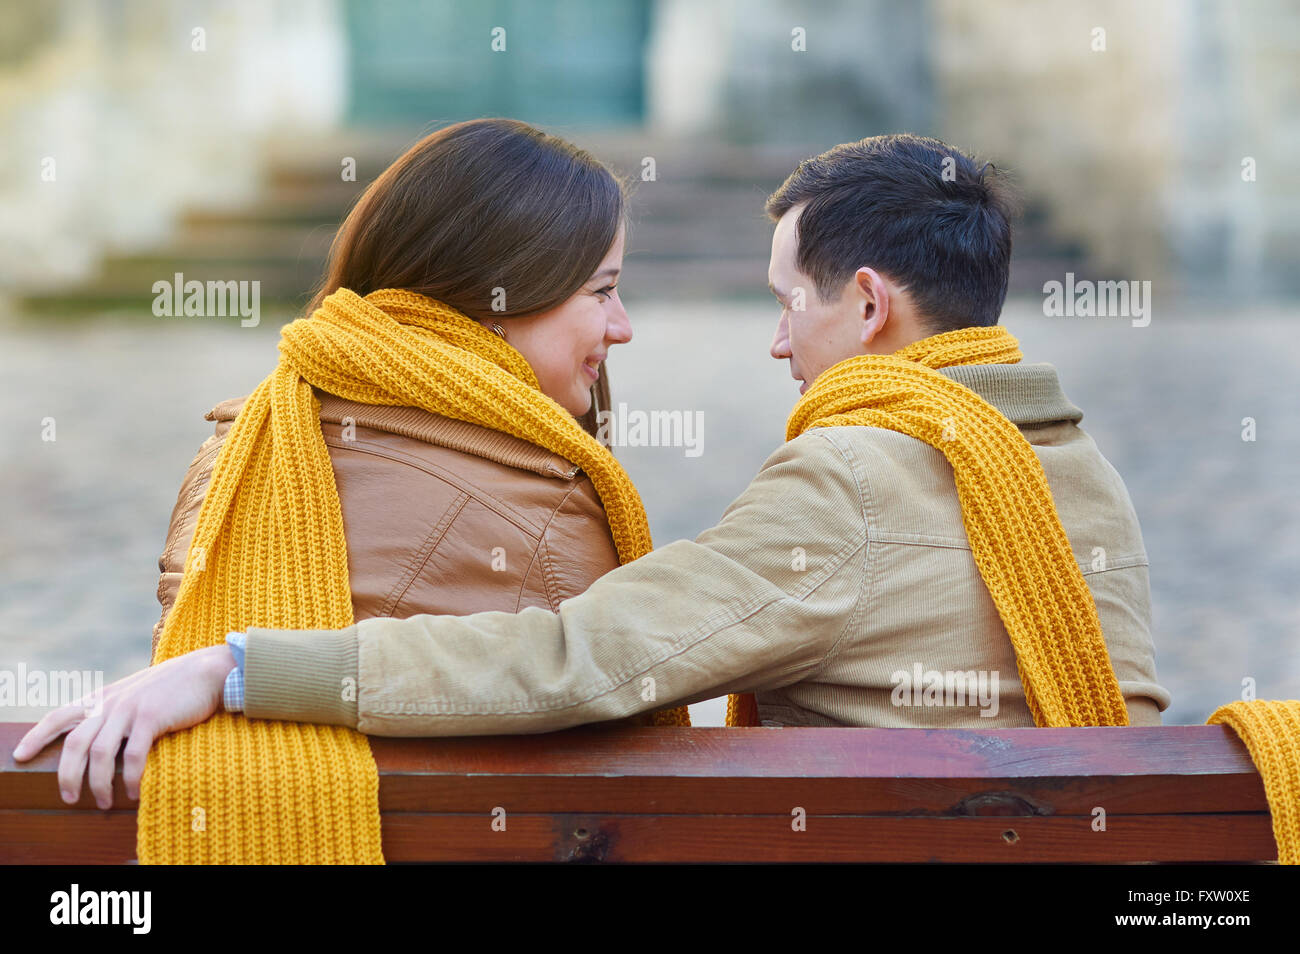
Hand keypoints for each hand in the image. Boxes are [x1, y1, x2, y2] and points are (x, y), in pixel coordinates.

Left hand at [11, 645, 234, 808]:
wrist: (206, 671)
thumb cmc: (173, 688)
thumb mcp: (134, 694)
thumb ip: (114, 710)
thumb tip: (98, 737)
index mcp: (103, 698)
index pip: (59, 716)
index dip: (37, 736)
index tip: (20, 755)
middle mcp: (110, 703)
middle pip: (74, 744)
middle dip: (67, 776)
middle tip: (69, 799)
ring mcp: (129, 709)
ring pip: (100, 754)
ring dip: (98, 784)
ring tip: (104, 803)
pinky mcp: (151, 718)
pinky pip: (132, 756)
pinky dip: (129, 779)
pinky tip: (132, 792)